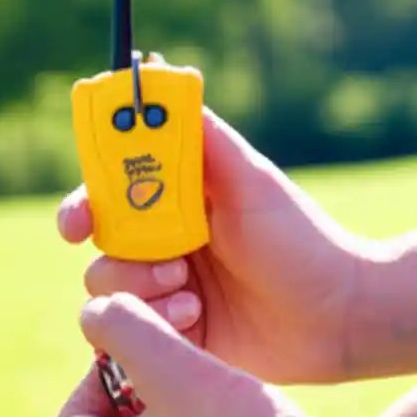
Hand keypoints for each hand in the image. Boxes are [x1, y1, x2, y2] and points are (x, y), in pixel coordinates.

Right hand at [57, 108, 369, 384]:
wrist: (337, 316)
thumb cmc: (299, 242)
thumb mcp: (250, 179)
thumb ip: (201, 136)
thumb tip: (158, 80)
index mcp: (169, 208)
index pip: (102, 200)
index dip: (79, 208)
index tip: (79, 223)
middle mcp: (157, 248)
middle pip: (97, 249)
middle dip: (121, 257)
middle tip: (170, 261)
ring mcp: (159, 294)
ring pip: (104, 292)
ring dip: (144, 289)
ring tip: (194, 292)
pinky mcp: (168, 337)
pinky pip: (126, 333)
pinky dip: (157, 323)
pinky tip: (197, 318)